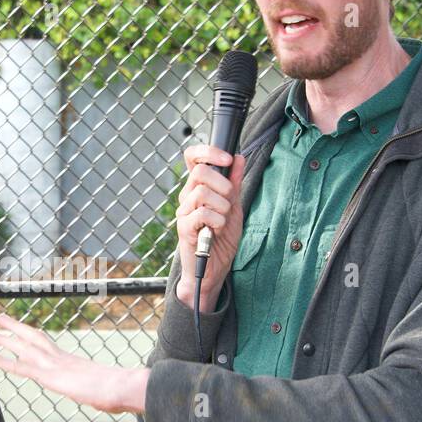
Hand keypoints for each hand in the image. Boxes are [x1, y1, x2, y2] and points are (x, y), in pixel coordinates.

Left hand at [0, 313, 149, 413]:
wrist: (121, 387)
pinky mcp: (47, 375)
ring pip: (21, 347)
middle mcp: (60, 358)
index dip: (33, 338)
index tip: (23, 332)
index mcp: (71, 362)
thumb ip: (100, 392)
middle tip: (1, 320)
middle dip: (17, 329)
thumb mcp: (105, 391)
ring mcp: (52, 365)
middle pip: (33, 338)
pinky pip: (17, 366)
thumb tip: (111, 399)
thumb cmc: (120, 391)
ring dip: (2, 339)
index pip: (48, 346)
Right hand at [174, 145, 245, 310]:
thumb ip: (235, 183)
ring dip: (222, 207)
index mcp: (198, 188)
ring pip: (203, 193)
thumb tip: (239, 157)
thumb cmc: (221, 239)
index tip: (227, 159)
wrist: (213, 269)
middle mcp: (187, 196)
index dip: (208, 151)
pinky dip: (217, 221)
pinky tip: (216, 230)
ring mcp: (183, 212)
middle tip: (229, 204)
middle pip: (200, 172)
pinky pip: (203, 213)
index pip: (193, 157)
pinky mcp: (184, 228)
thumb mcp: (234, 207)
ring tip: (222, 222)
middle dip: (224, 186)